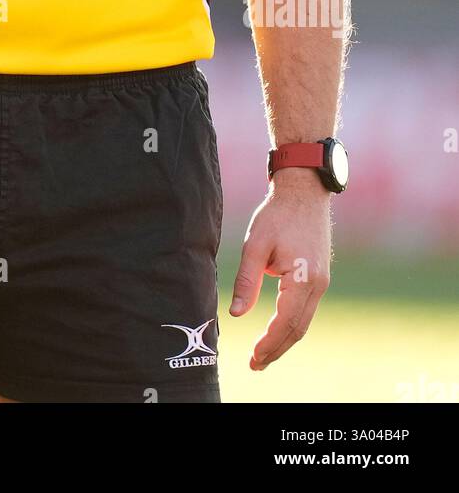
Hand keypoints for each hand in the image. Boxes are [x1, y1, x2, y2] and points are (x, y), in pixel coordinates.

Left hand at [229, 171, 331, 369]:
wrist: (304, 191)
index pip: (285, 323)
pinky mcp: (319, 276)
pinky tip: (277, 329)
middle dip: (276, 349)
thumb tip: (235, 314)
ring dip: (284, 339)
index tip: (252, 358)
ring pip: (303, 321)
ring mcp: (322, 281)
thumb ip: (246, 281)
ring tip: (263, 354)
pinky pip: (306, 309)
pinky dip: (291, 324)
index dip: (269, 344)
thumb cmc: (277, 214)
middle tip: (255, 365)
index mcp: (303, 279)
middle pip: (297, 329)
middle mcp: (318, 285)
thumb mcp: (255, 245)